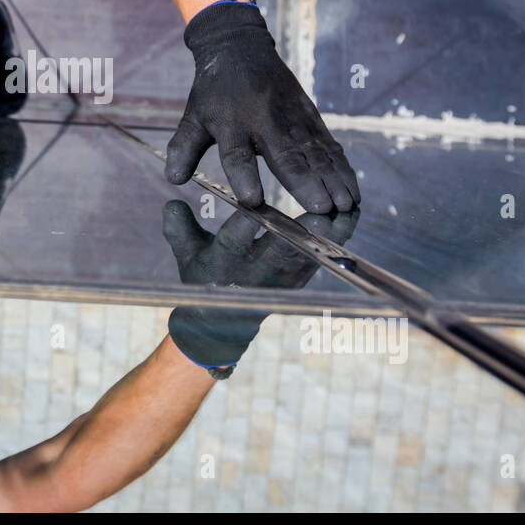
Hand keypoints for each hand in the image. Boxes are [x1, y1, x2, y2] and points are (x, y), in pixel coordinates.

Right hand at [163, 199, 358, 373]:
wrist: (223, 323)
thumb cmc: (203, 279)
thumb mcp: (186, 254)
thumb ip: (179, 228)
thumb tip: (172, 202)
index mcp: (225, 264)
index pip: (233, 240)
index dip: (243, 223)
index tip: (252, 201)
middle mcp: (257, 272)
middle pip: (282, 250)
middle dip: (301, 231)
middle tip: (320, 207)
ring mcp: (284, 278)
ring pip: (311, 253)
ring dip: (331, 232)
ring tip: (347, 204)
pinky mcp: (302, 277)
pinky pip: (324, 255)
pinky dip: (339, 235)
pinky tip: (352, 211)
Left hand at [166, 2, 360, 213]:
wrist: (240, 46)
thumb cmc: (214, 89)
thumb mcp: (194, 116)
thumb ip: (183, 148)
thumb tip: (173, 179)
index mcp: (231, 124)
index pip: (236, 155)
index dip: (243, 177)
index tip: (252, 200)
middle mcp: (264, 122)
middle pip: (286, 156)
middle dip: (306, 183)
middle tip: (323, 208)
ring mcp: (291, 118)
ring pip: (314, 152)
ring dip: (332, 179)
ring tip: (345, 205)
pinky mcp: (309, 116)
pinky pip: (328, 145)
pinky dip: (342, 167)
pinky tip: (352, 189)